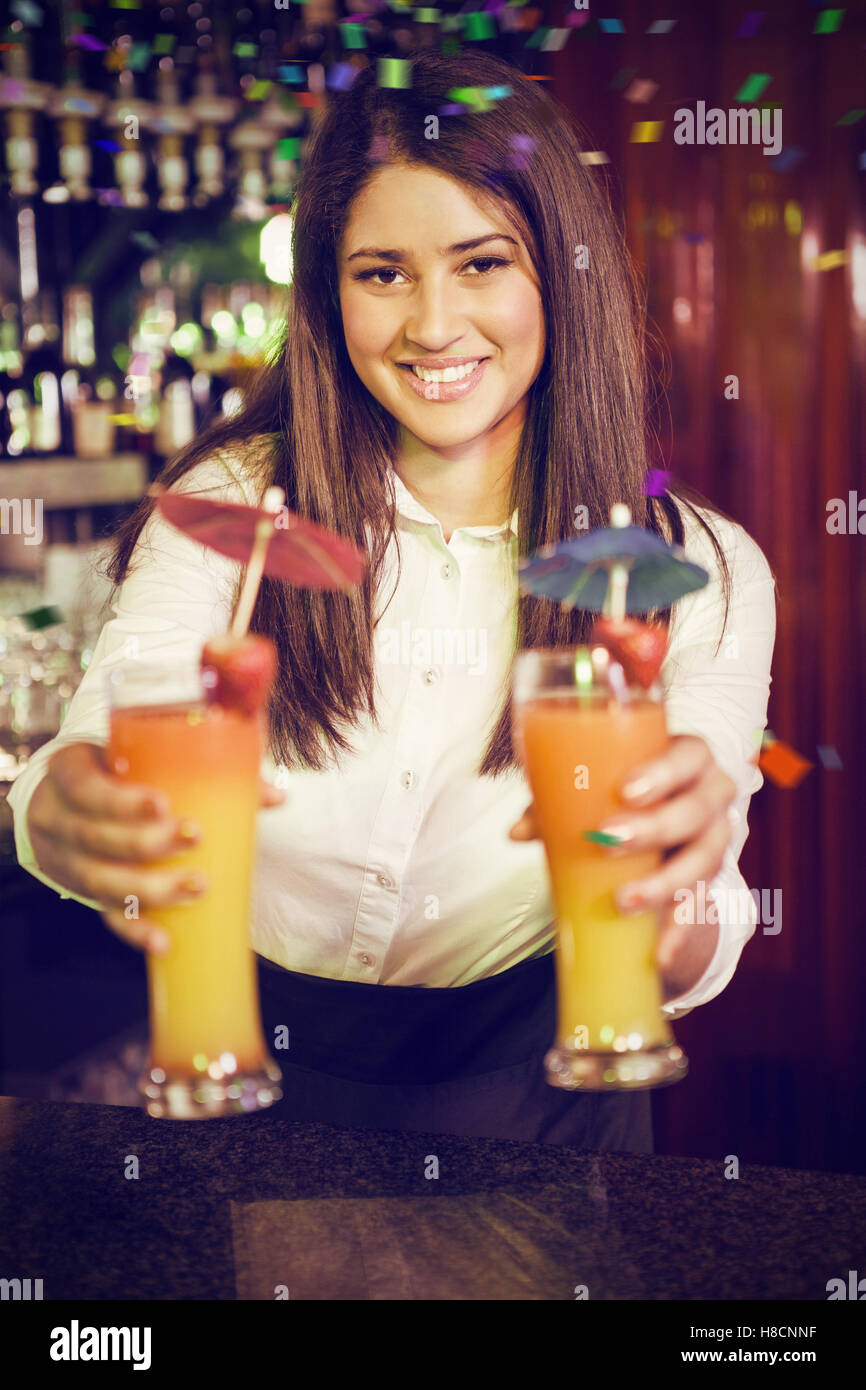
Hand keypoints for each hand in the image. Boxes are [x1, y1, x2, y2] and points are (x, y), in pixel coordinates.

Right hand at [27, 741, 285, 955]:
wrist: (67, 797)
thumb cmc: (117, 769)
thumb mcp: (139, 755)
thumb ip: (201, 768)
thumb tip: (276, 796)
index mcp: (68, 771)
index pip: (85, 787)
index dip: (118, 800)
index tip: (161, 803)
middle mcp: (55, 817)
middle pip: (94, 837)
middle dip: (145, 843)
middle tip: (195, 836)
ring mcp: (63, 859)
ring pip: (99, 881)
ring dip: (149, 888)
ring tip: (196, 887)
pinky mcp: (80, 892)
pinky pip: (105, 915)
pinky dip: (136, 930)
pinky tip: (163, 942)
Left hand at [509, 735, 736, 1000]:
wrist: (663, 827)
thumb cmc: (624, 793)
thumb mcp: (596, 789)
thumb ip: (557, 802)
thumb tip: (516, 832)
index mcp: (689, 759)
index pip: (688, 756)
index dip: (663, 773)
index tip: (625, 791)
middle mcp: (712, 796)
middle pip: (694, 812)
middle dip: (653, 828)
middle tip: (608, 841)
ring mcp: (716, 839)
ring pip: (703, 862)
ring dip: (664, 884)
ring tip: (623, 901)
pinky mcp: (710, 880)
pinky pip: (700, 908)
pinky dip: (678, 932)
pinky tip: (659, 953)